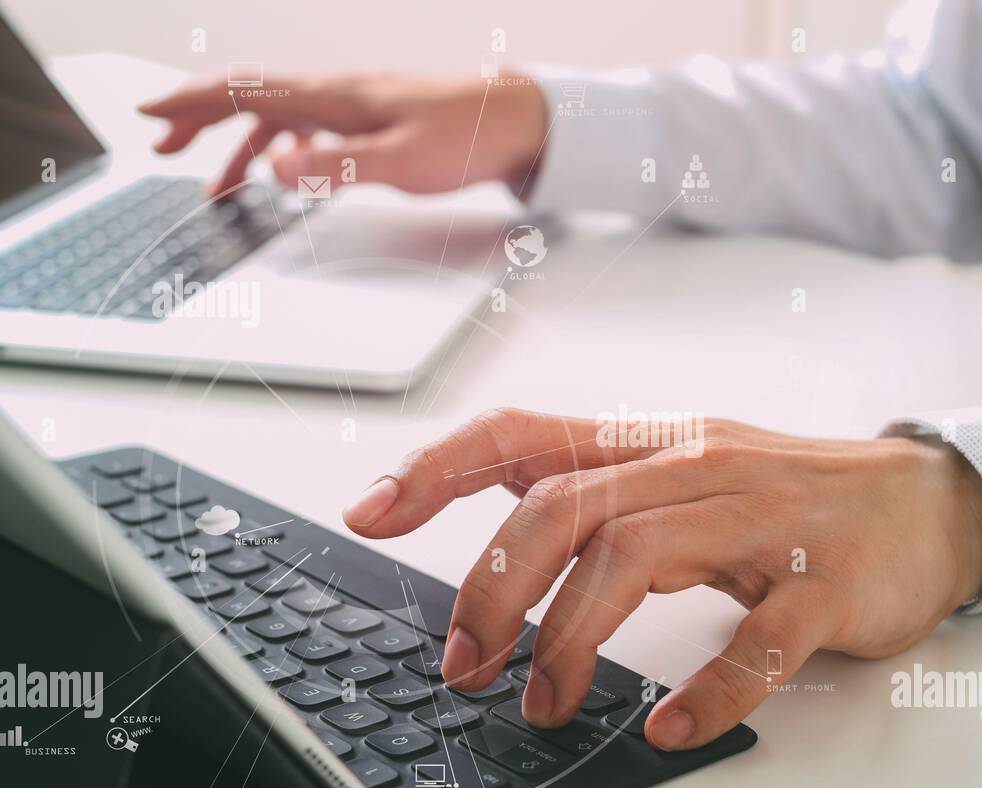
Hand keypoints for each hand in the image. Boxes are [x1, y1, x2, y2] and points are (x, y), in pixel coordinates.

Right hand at [138, 73, 547, 196]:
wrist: (518, 120)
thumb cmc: (468, 137)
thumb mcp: (403, 161)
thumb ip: (338, 166)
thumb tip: (276, 168)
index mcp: (335, 97)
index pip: (246, 90)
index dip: (192, 101)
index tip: (149, 114)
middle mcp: (336, 94)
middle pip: (250, 98)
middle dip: (198, 119)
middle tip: (161, 146)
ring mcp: (352, 107)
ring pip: (277, 118)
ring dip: (237, 146)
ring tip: (213, 187)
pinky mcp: (370, 123)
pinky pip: (308, 130)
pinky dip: (280, 151)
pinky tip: (280, 175)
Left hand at [342, 408, 981, 750]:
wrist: (927, 500)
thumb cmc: (790, 493)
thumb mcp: (687, 471)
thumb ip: (604, 490)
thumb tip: (506, 525)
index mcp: (655, 443)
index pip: (527, 433)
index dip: (440, 465)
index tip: (371, 509)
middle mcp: (696, 468)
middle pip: (564, 507)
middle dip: (493, 588)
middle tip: (466, 663)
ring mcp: (761, 522)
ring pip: (637, 559)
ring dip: (571, 640)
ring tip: (545, 705)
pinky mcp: (822, 584)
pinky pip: (757, 638)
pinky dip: (707, 689)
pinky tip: (668, 727)